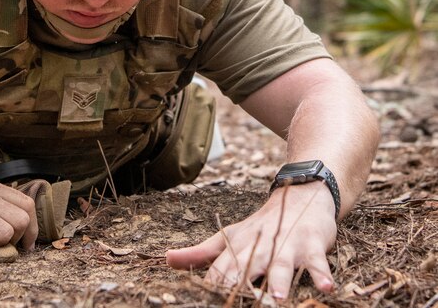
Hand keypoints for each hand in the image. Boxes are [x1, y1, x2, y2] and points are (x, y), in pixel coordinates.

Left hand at [165, 183, 336, 298]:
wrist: (299, 196)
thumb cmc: (261, 227)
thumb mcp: (229, 237)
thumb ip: (199, 253)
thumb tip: (166, 259)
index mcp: (237, 247)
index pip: (220, 270)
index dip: (213, 287)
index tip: (203, 301)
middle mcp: (260, 247)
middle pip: (248, 267)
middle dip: (241, 285)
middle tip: (237, 300)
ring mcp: (286, 245)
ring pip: (281, 265)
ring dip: (280, 280)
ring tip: (277, 298)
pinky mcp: (311, 245)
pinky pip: (317, 262)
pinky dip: (322, 273)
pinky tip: (326, 287)